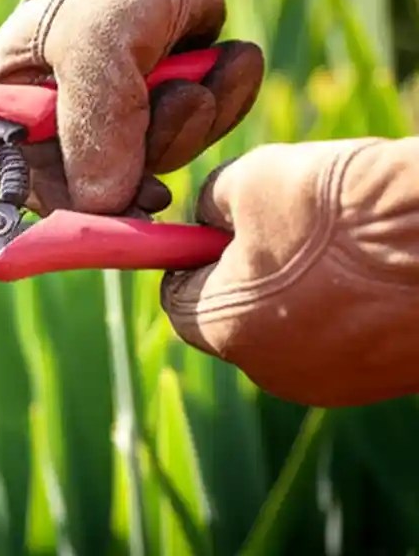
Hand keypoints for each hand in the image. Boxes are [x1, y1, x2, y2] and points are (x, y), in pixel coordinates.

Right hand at [8, 40, 263, 217]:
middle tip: (186, 100)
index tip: (132, 204)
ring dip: (194, 119)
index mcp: (8, 108)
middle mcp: (50, 126)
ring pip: (154, 168)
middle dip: (155, 144)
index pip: (30, 182)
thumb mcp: (95, 46)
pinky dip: (220, 105)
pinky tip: (227, 63)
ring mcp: (105, 126)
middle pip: (99, 185)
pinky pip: (192, 144)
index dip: (79, 202)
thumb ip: (94, 126)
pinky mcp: (153, 121)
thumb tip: (102, 206)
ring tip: (205, 67)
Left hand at [161, 137, 418, 406]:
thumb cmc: (345, 206)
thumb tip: (210, 217)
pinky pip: (346, 338)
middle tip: (288, 227)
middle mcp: (275, 372)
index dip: (191, 256)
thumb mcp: (249, 179)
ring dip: (302, 291)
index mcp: (227, 330)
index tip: (216, 226)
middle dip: (249, 274)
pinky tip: (378, 269)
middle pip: (236, 320)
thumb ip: (209, 204)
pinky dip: (352, 306)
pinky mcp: (385, 380)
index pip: (177, 298)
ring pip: (294, 330)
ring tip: (344, 244)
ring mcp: (337, 383)